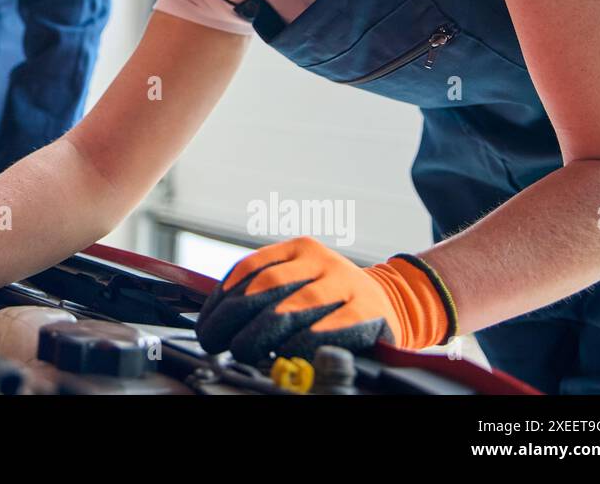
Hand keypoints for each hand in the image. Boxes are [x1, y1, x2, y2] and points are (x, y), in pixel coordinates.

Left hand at [195, 236, 455, 365]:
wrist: (391, 301)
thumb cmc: (330, 299)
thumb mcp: (298, 282)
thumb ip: (265, 292)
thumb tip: (220, 318)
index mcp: (298, 249)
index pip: (251, 267)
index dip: (223, 296)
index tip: (208, 322)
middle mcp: (320, 259)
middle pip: (268, 285)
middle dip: (236, 316)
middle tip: (219, 340)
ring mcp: (345, 281)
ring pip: (298, 303)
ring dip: (266, 329)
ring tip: (245, 348)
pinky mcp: (367, 308)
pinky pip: (335, 323)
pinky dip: (309, 337)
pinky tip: (290, 350)